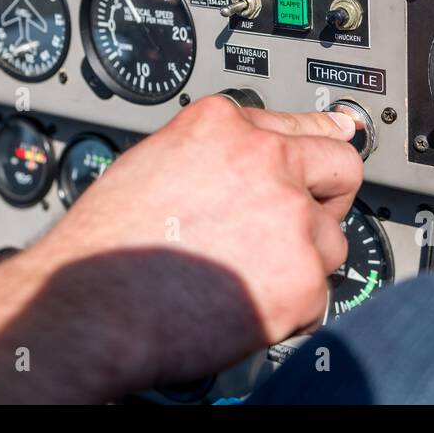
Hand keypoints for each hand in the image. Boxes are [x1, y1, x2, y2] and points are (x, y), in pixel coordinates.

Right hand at [15, 95, 365, 390]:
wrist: (92, 306)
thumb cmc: (106, 246)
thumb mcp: (153, 163)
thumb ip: (211, 154)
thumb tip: (243, 160)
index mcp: (223, 125)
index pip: (301, 122)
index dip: (316, 143)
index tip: (333, 144)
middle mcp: (264, 159)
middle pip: (341, 166)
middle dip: (328, 196)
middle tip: (298, 225)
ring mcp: (289, 217)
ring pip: (331, 240)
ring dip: (301, 261)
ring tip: (246, 278)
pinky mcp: (302, 277)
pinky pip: (319, 296)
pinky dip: (290, 310)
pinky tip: (244, 308)